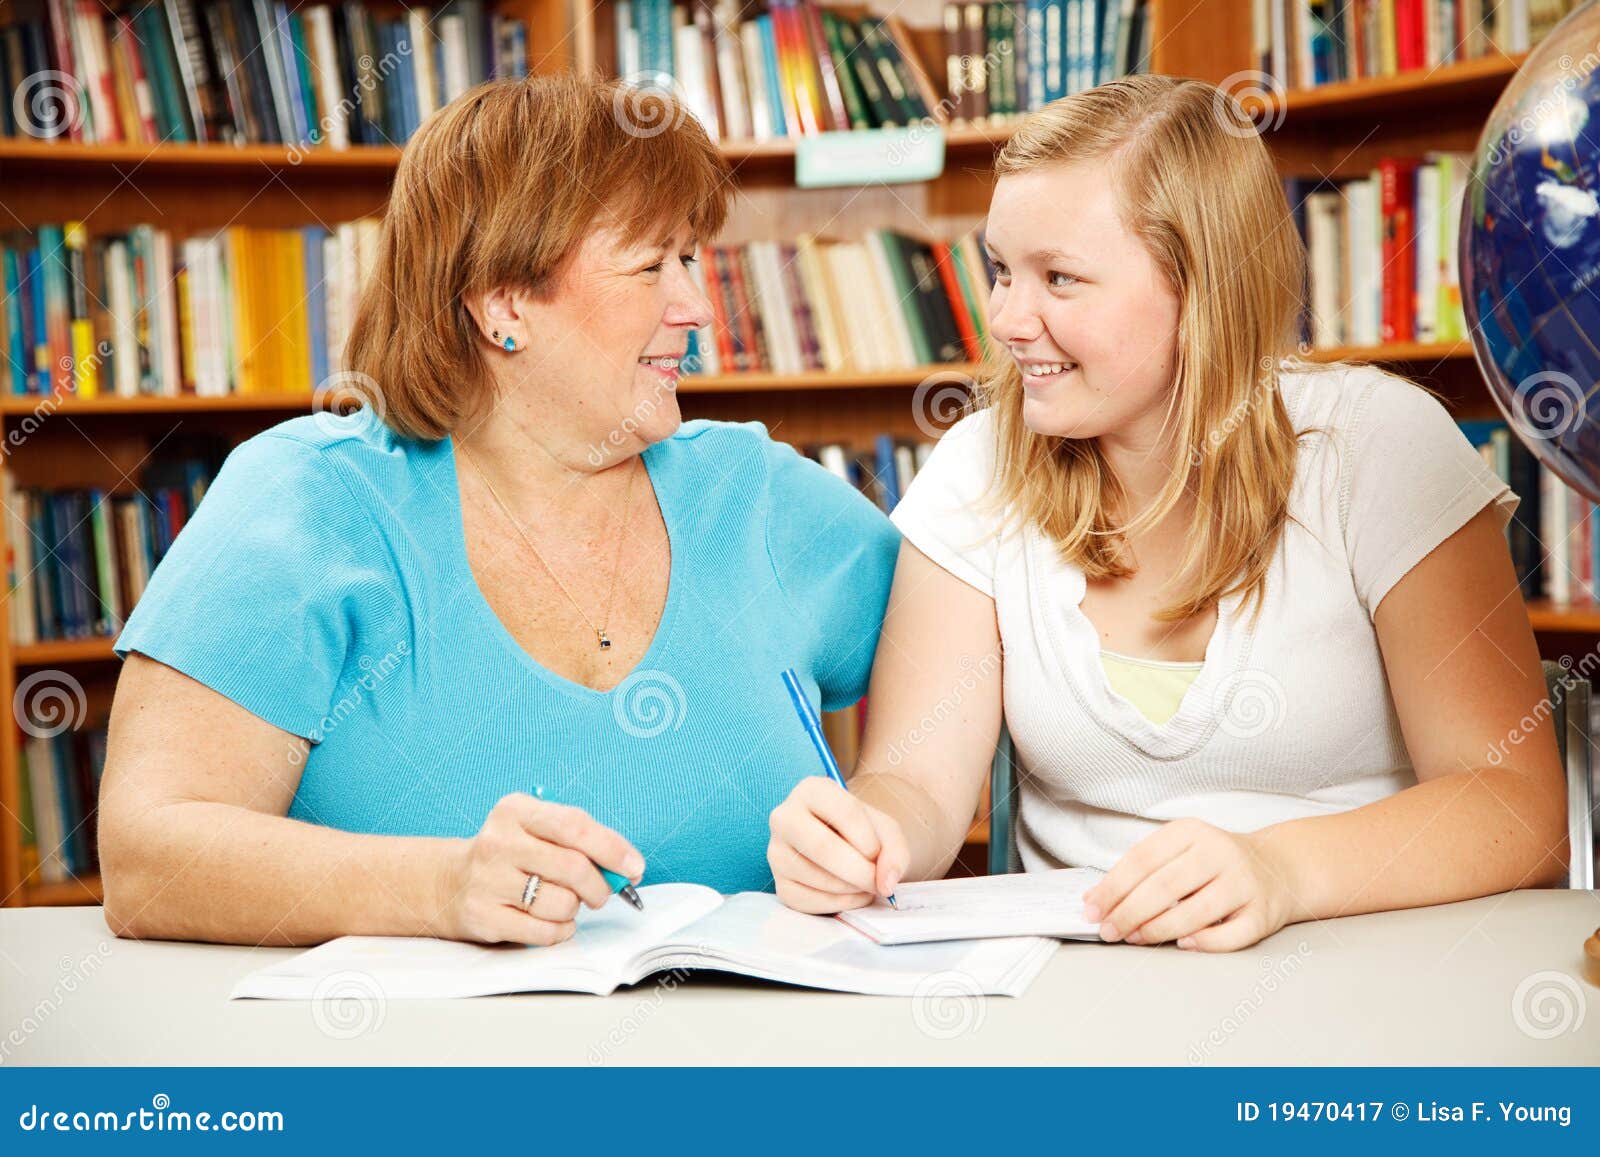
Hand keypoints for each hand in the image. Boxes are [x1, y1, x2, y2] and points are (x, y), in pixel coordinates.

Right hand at [438, 792, 644, 944]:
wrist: (451, 883)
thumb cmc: (512, 856)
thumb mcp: (539, 831)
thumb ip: (583, 842)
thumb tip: (628, 869)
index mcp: (516, 810)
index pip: (574, 825)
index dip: (612, 848)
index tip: (634, 867)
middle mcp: (498, 841)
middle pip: (573, 867)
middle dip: (599, 886)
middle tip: (600, 893)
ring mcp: (487, 879)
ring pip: (562, 903)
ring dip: (575, 909)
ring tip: (563, 903)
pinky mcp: (483, 915)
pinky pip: (544, 932)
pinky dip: (560, 930)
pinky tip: (550, 920)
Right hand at [768, 777, 909, 913]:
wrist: (841, 847)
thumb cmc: (860, 833)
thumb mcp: (885, 830)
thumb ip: (894, 850)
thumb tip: (885, 883)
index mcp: (812, 790)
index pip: (845, 812)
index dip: (869, 841)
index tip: (878, 854)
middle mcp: (785, 816)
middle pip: (822, 847)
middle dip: (859, 871)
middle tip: (877, 883)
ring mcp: (776, 851)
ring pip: (815, 877)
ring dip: (851, 889)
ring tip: (864, 884)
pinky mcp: (779, 883)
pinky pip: (807, 901)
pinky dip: (837, 904)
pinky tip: (849, 894)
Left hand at [1082, 819, 1298, 951]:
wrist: (1278, 866)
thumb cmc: (1214, 862)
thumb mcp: (1179, 851)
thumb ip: (1140, 871)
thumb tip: (1096, 899)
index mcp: (1191, 831)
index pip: (1142, 859)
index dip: (1113, 887)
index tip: (1092, 909)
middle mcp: (1219, 852)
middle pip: (1164, 886)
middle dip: (1129, 912)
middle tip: (1108, 931)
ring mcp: (1244, 882)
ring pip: (1194, 912)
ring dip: (1158, 930)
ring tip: (1134, 937)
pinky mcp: (1263, 912)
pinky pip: (1230, 935)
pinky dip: (1203, 942)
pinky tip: (1182, 944)